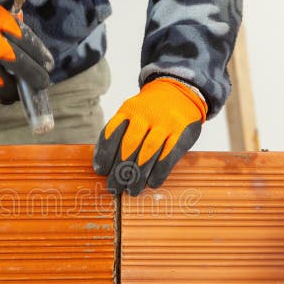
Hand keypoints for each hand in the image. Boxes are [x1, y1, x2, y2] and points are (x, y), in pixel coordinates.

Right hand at [0, 0, 52, 103]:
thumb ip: (15, 29)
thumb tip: (37, 53)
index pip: (23, 38)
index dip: (39, 54)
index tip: (48, 65)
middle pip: (12, 59)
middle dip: (31, 74)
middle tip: (43, 82)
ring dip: (14, 90)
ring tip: (23, 92)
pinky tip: (8, 97)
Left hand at [93, 77, 206, 194]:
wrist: (180, 92)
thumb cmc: (149, 111)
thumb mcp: (132, 112)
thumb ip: (121, 132)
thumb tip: (106, 166)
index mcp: (129, 109)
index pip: (112, 133)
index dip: (104, 154)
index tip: (101, 171)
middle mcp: (146, 114)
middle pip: (128, 147)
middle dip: (119, 170)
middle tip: (114, 187)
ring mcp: (165, 123)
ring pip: (147, 153)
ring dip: (138, 176)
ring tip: (131, 190)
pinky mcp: (181, 132)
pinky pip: (168, 156)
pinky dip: (159, 172)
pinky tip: (152, 183)